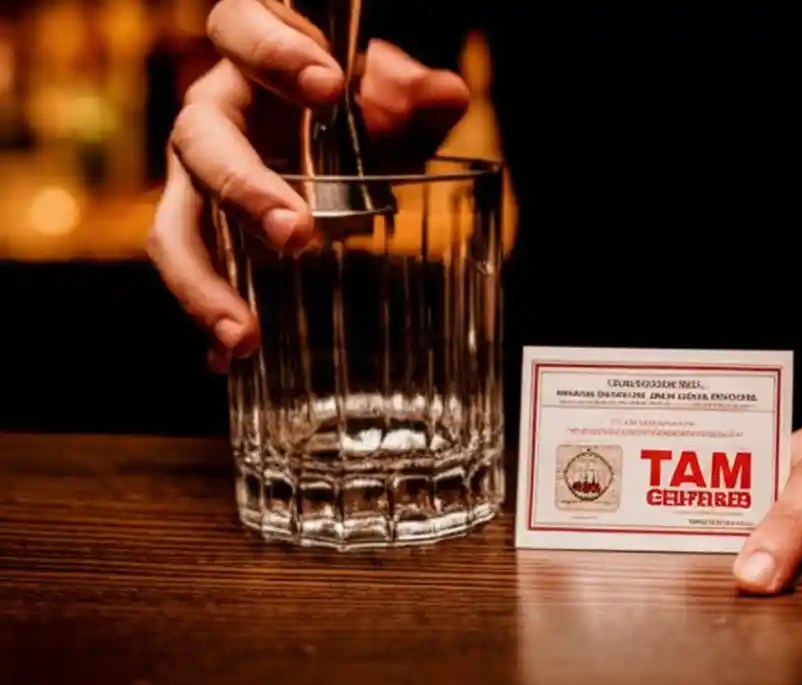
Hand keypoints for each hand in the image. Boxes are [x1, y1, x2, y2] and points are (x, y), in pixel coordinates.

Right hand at [147, 0, 469, 370]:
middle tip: (295, 235)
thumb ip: (413, 95)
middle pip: (201, 141)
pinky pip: (194, 275)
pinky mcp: (203, 230)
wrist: (328, 129)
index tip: (328, 85)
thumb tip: (449, 95)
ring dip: (205, 282)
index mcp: (251, 57)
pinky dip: (209, 319)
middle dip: (244, 189)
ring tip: (244, 335)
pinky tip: (228, 360)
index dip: (274, 51)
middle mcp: (213, 115)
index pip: (240, 29)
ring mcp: (198, 178)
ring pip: (177, 223)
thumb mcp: (386, 94)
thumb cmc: (348, 103)